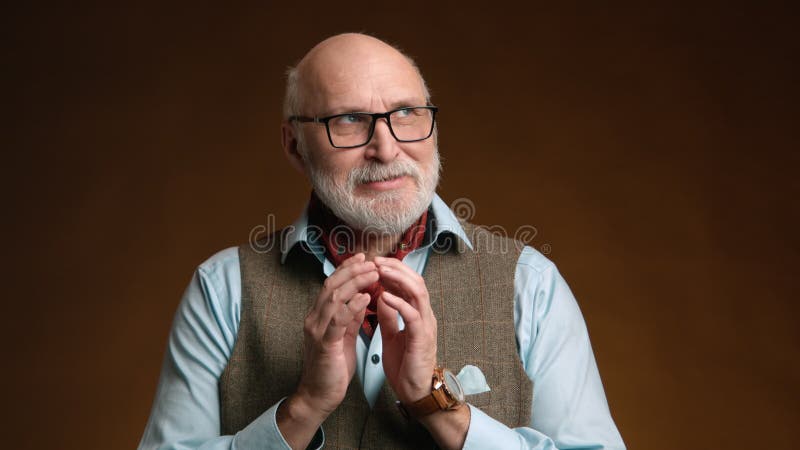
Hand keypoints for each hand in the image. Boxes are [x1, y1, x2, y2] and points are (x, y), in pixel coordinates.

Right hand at [283, 253, 375, 424]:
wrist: (318, 396)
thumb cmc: (332, 368)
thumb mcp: (343, 337)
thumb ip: (350, 318)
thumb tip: (362, 299)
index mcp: (318, 316)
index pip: (331, 284)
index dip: (347, 269)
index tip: (364, 258)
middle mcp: (314, 319)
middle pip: (331, 285)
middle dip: (352, 270)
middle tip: (371, 261)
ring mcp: (317, 330)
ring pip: (334, 297)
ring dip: (355, 283)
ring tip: (373, 273)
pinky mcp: (324, 344)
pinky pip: (338, 319)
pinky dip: (353, 306)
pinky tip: (366, 297)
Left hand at [374, 256, 437, 404]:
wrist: (415, 392)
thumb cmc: (405, 365)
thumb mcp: (392, 336)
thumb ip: (389, 316)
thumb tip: (381, 298)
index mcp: (418, 313)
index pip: (409, 283)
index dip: (394, 270)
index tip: (374, 263)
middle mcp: (425, 315)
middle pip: (416, 280)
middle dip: (396, 268)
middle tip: (376, 260)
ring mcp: (426, 325)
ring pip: (418, 292)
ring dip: (398, 279)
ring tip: (380, 271)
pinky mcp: (421, 338)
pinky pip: (412, 315)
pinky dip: (399, 302)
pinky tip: (384, 296)